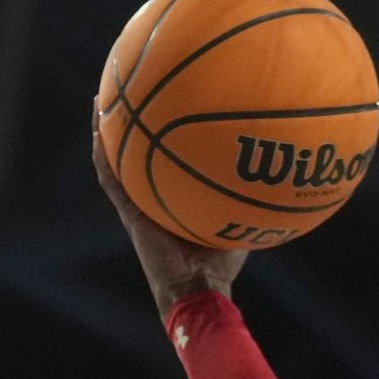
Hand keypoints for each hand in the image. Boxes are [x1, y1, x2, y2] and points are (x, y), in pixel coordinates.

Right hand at [92, 105, 250, 317]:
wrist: (197, 290)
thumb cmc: (223, 263)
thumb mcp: (240, 219)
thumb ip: (251, 193)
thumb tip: (278, 165)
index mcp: (172, 198)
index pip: (164, 159)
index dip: (160, 133)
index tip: (162, 102)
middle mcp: (151, 197)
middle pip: (137, 153)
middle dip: (132, 122)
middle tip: (128, 88)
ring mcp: (137, 205)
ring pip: (116, 160)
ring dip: (108, 130)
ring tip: (102, 97)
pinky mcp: (129, 215)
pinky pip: (111, 179)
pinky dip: (103, 154)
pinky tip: (100, 127)